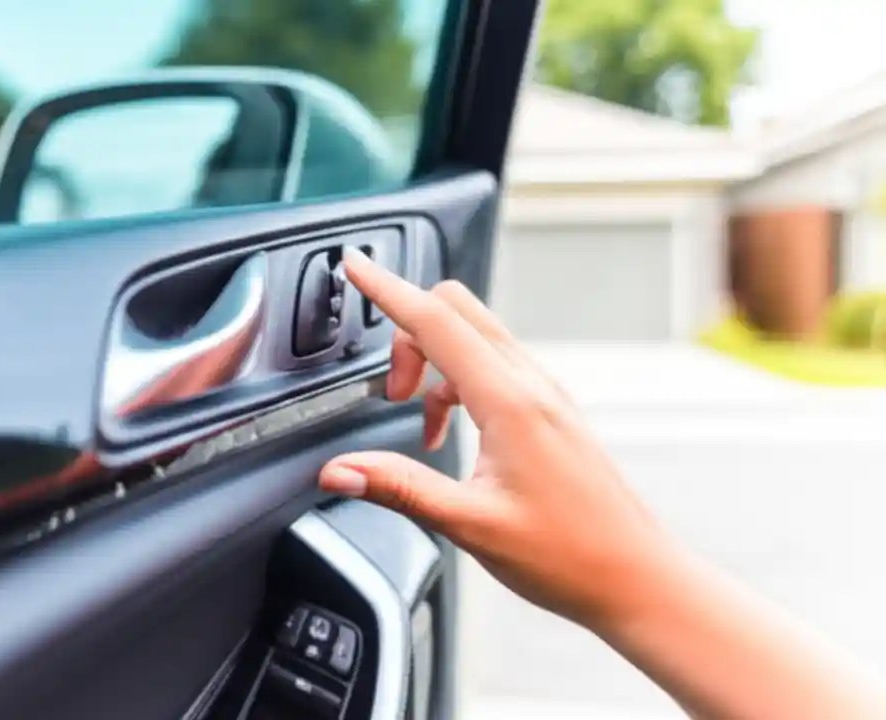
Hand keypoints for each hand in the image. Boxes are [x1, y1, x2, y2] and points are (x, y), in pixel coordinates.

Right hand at [319, 247, 677, 629]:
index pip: (435, 322)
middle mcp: (532, 384)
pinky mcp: (550, 410)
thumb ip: (399, 487)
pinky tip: (449, 434)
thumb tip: (339, 470)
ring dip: (433, 360)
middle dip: (407, 330)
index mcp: (510, 402)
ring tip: (416, 423)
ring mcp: (545, 393)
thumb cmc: (568, 555)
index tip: (355, 266)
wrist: (636, 577)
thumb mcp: (469, 525)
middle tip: (388, 389)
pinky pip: (493, 366)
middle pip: (456, 310)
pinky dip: (457, 381)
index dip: (387, 291)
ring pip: (475, 336)